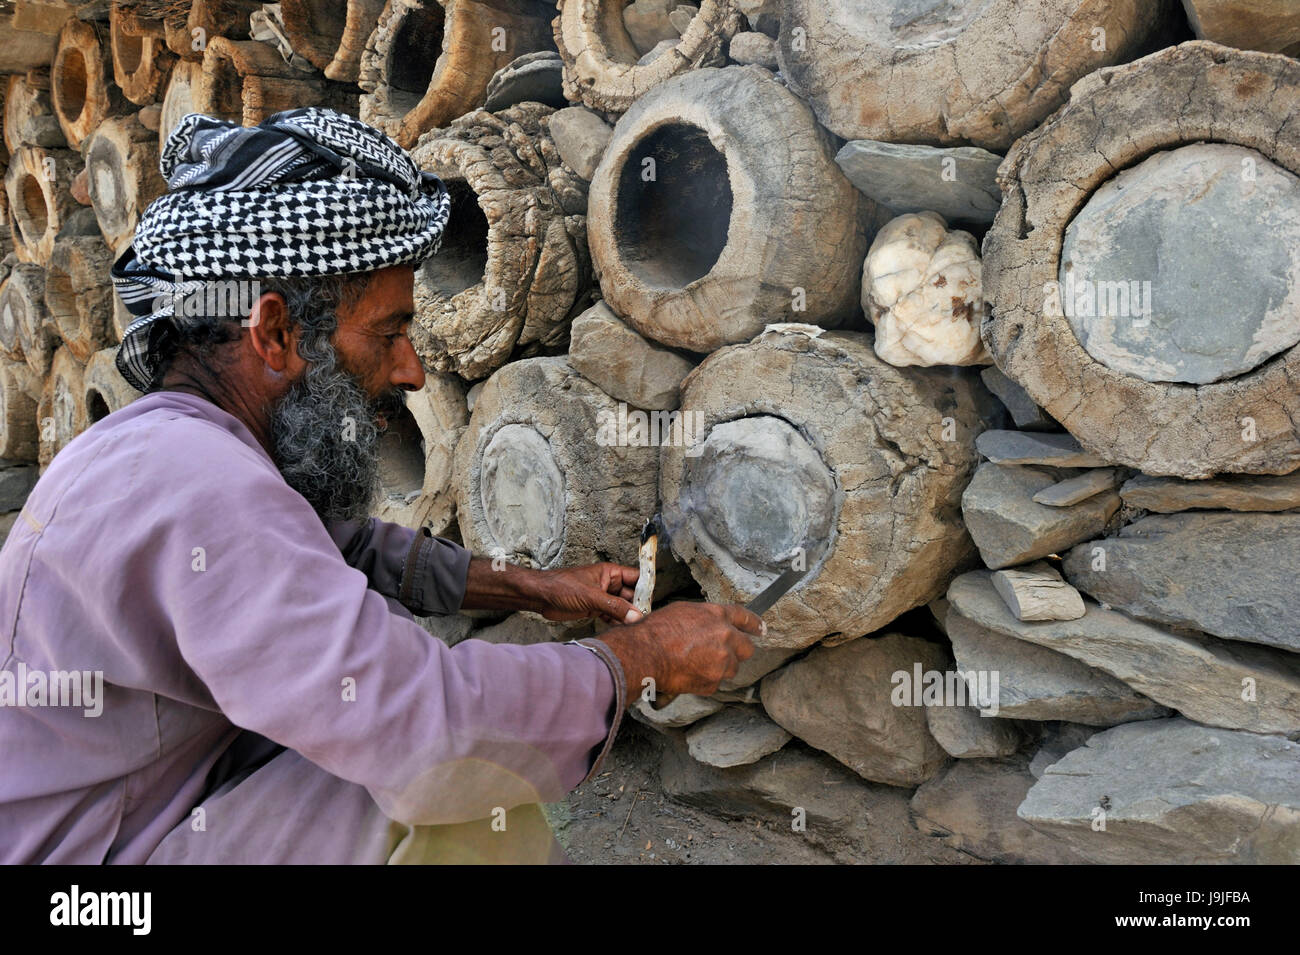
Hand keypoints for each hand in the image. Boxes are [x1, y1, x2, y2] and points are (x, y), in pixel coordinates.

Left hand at [535, 562, 642, 624]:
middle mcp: (608, 584)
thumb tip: (635, 615)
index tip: (652, 602)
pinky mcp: (594, 608)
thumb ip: (614, 607)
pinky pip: (611, 615)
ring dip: (628, 617)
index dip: (645, 588)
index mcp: (610, 573)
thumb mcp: (591, 596)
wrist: (540, 597)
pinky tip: (623, 631)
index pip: (635, 578)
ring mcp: (602, 597)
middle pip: (631, 595)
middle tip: (645, 621)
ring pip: (622, 607)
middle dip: (637, 607)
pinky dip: (617, 622)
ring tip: (637, 629)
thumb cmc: (562, 587)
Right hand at [599, 601, 761, 698]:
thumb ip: (705, 617)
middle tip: (721, 653)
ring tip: (696, 663)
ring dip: (720, 667)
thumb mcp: (683, 611)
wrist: (646, 654)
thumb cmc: (657, 631)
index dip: (755, 624)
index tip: (761, 629)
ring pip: (732, 668)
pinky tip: (688, 672)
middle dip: (738, 651)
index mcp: (718, 616)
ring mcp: (722, 661)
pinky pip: (715, 682)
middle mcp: (725, 637)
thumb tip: (711, 624)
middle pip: (747, 648)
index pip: (745, 617)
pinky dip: (705, 680)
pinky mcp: (713, 681)